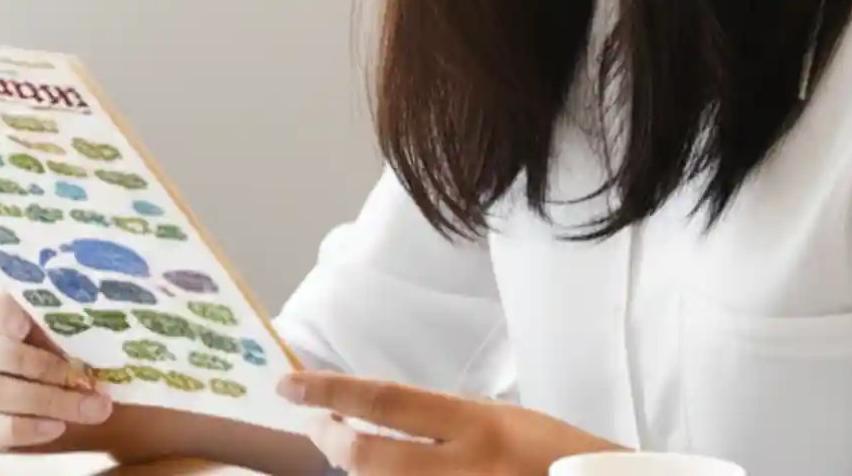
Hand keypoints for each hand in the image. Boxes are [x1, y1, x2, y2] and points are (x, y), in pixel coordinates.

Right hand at [0, 282, 113, 451]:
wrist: (108, 404)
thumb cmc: (103, 354)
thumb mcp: (106, 328)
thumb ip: (102, 308)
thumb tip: (133, 285)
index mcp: (11, 312)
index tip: (24, 323)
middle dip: (32, 362)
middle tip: (75, 373)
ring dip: (46, 399)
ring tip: (93, 407)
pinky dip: (27, 428)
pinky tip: (59, 427)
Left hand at [278, 372, 626, 475]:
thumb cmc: (563, 459)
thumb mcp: (509, 424)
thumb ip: (451, 425)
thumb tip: (386, 421)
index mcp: (478, 426)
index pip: (386, 402)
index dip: (330, 392)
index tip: (288, 384)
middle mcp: (465, 466)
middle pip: (368, 458)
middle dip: (329, 439)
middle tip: (313, 423)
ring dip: (356, 472)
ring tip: (346, 449)